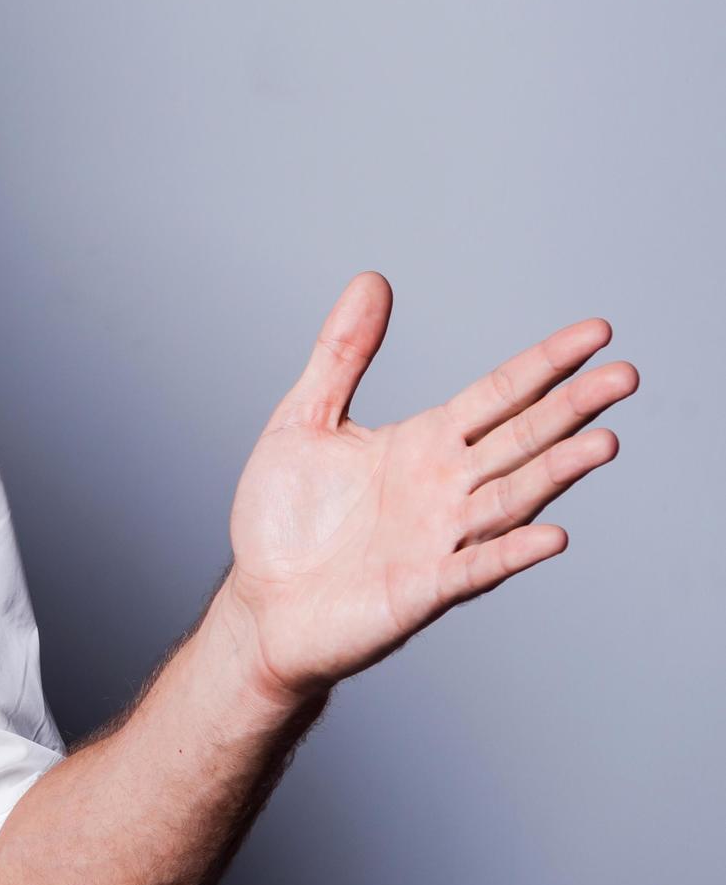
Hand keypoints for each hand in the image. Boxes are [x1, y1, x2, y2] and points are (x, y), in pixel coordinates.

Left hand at [223, 272, 635, 706]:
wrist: (261, 604)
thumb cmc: (285, 520)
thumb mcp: (304, 420)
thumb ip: (341, 354)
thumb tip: (372, 280)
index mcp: (425, 443)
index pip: (500, 394)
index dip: (546, 363)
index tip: (598, 332)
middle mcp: (446, 487)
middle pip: (522, 439)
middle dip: (572, 408)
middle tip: (624, 375)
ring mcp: (440, 538)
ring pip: (511, 498)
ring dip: (556, 473)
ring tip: (603, 442)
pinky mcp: (421, 588)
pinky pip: (475, 567)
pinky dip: (511, 552)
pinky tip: (550, 536)